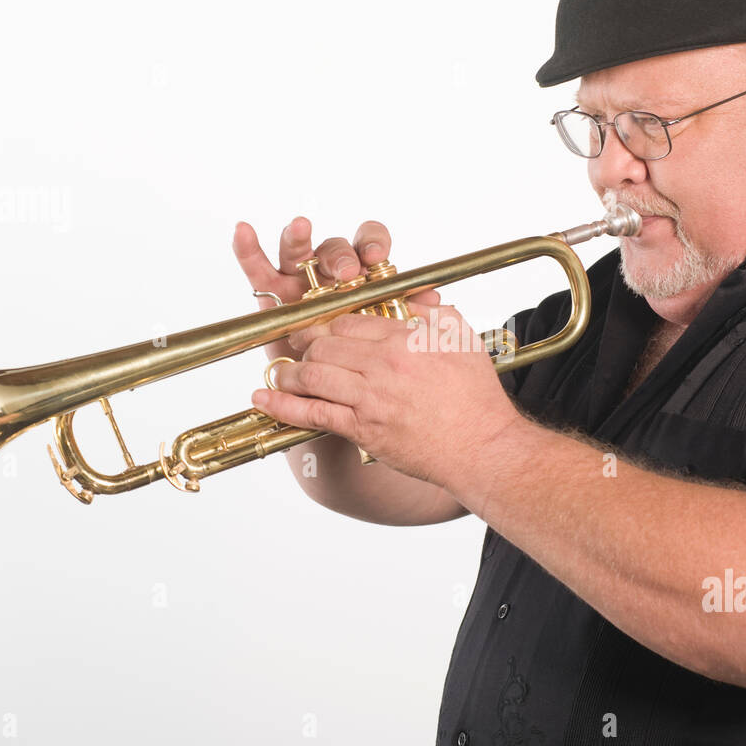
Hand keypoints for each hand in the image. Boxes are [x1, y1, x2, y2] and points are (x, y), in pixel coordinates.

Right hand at [231, 216, 440, 362]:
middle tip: (346, 270)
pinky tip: (244, 230)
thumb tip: (434, 299)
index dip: (372, 244)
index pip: (371, 246)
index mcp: (367, 278)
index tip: (377, 256)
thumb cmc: (375, 367)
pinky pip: (258, 269)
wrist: (349, 396)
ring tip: (301, 230)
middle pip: (335, 251)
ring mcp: (302, 283)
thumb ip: (413, 318)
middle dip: (340, 255)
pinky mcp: (273, 296)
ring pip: (299, 253)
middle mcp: (333, 277)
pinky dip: (249, 250)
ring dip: (299, 240)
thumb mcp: (397, 344)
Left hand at [248, 302, 523, 487]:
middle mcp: (382, 364)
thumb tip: (411, 298)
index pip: (349, 320)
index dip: (328, 321)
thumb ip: (433, 313)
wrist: (481, 448)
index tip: (319, 326)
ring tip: (280, 372)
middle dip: (304, 342)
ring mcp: (369, 398)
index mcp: (404, 338)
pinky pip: (313, 413)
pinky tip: (264, 398)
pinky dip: (283, 405)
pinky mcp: (363, 429)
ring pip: (312, 374)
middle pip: (324, 343)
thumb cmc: (476, 398)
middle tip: (295, 344)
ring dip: (289, 372)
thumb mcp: (462, 340)